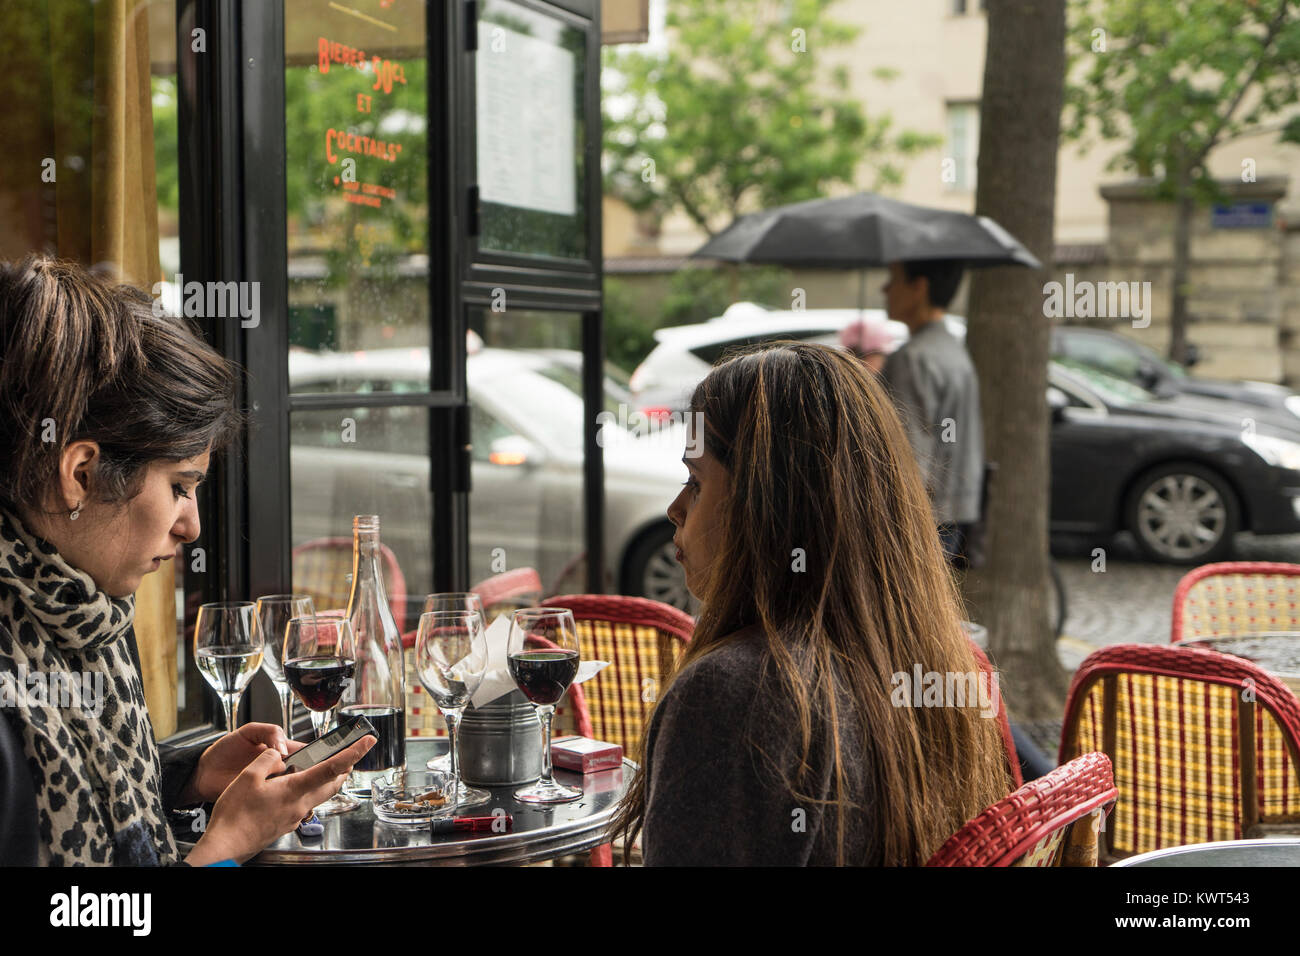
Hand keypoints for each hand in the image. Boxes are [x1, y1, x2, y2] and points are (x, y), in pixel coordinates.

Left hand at [182, 723, 307, 804]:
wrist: (204, 774)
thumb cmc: (224, 751)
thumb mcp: (248, 732)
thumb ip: (269, 732)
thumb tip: (283, 749)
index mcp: (280, 749)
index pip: (305, 751)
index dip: (316, 754)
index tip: (322, 758)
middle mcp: (280, 768)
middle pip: (304, 771)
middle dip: (310, 773)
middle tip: (307, 773)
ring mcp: (272, 784)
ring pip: (295, 786)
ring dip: (298, 786)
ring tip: (295, 784)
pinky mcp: (263, 798)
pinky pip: (279, 799)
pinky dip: (285, 799)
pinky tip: (284, 796)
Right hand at [185, 735, 375, 865]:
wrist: (226, 845)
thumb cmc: (234, 816)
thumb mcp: (248, 777)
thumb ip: (267, 759)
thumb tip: (278, 755)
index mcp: (294, 790)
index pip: (332, 768)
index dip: (353, 753)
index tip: (368, 741)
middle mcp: (300, 805)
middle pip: (333, 784)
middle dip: (345, 768)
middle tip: (349, 753)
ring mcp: (294, 816)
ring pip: (320, 794)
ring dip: (328, 779)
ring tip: (322, 766)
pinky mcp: (286, 823)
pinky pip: (304, 803)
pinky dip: (307, 790)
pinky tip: (293, 786)